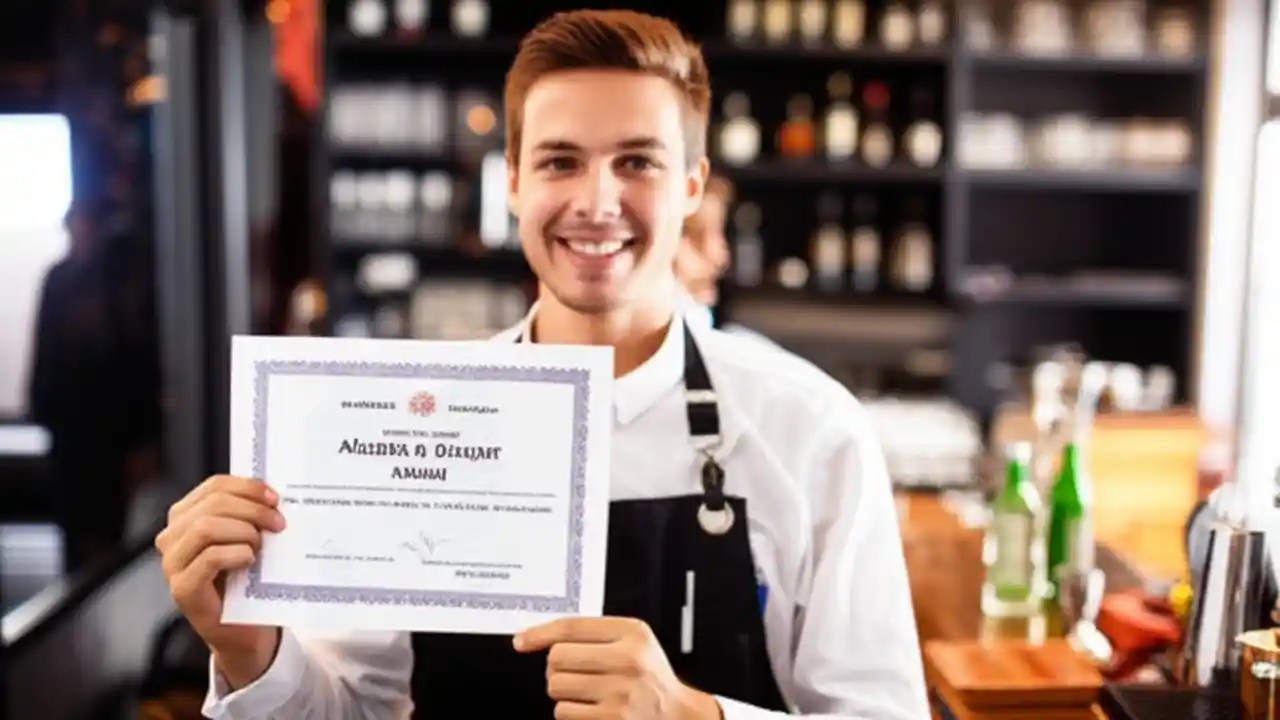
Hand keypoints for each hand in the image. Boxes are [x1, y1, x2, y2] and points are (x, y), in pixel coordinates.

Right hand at [154, 474, 286, 688]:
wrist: (244, 630)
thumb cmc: (247, 581)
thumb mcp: (246, 539)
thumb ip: (248, 515)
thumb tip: (272, 495)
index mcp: (186, 517)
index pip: (214, 486)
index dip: (247, 487)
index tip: (275, 498)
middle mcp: (172, 537)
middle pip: (212, 504)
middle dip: (252, 509)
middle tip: (279, 523)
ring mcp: (173, 565)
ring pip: (205, 527)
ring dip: (243, 531)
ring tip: (262, 545)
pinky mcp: (182, 589)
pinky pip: (208, 558)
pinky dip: (236, 553)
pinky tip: (251, 560)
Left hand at [514, 617, 721, 719]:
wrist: (678, 715)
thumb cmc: (650, 677)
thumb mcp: (635, 642)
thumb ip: (596, 634)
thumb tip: (539, 637)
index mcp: (632, 633)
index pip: (572, 627)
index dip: (539, 633)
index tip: (522, 641)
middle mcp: (628, 660)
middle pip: (557, 657)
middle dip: (556, 667)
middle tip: (573, 672)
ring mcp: (620, 691)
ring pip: (556, 685)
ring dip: (562, 691)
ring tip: (584, 691)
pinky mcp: (612, 718)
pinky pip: (564, 712)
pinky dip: (570, 712)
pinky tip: (589, 709)